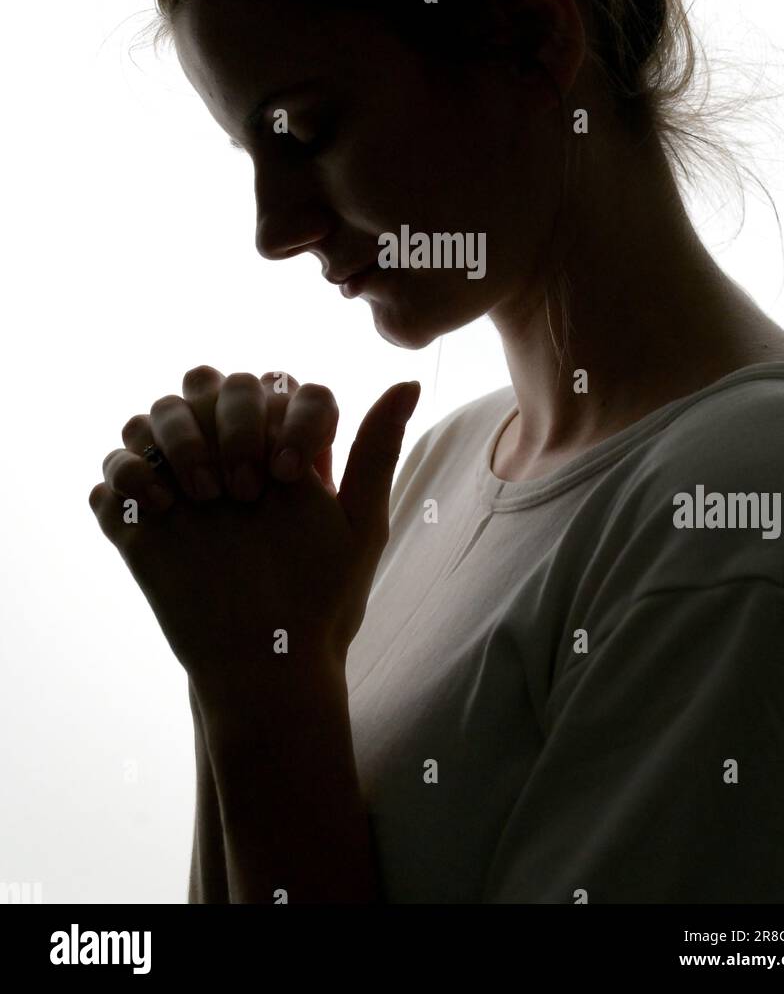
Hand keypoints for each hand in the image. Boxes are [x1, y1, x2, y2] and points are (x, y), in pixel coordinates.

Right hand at [89, 376, 420, 712]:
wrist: (268, 666)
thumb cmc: (323, 599)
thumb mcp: (360, 523)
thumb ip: (377, 448)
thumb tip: (410, 381)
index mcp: (276, 445)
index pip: (271, 384)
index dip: (281, 416)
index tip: (288, 475)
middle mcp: (225, 455)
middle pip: (205, 382)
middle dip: (224, 422)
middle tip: (244, 490)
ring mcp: (178, 485)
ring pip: (148, 416)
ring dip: (172, 439)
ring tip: (202, 499)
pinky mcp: (138, 522)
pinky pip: (111, 475)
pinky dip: (127, 478)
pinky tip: (161, 513)